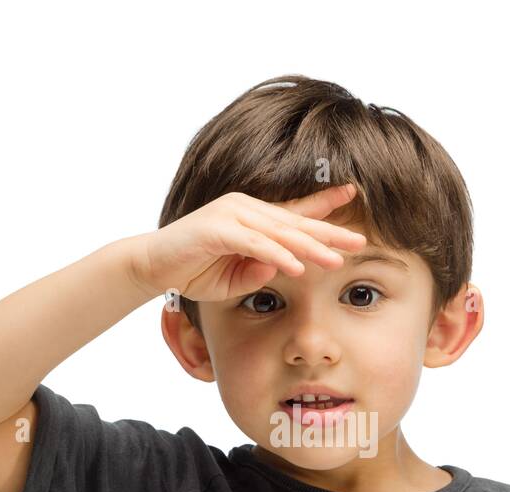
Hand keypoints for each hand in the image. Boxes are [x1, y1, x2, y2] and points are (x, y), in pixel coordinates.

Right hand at [127, 184, 366, 302]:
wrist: (150, 266)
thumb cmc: (192, 270)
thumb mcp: (235, 278)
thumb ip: (259, 272)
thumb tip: (284, 266)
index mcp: (253, 217)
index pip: (295, 211)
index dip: (324, 204)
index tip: (352, 195)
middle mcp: (245, 208)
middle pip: (295, 222)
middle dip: (329, 232)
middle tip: (359, 240)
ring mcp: (231, 214)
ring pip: (280, 233)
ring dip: (309, 247)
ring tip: (335, 261)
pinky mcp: (217, 229)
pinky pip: (255, 244)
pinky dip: (278, 255)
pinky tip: (297, 266)